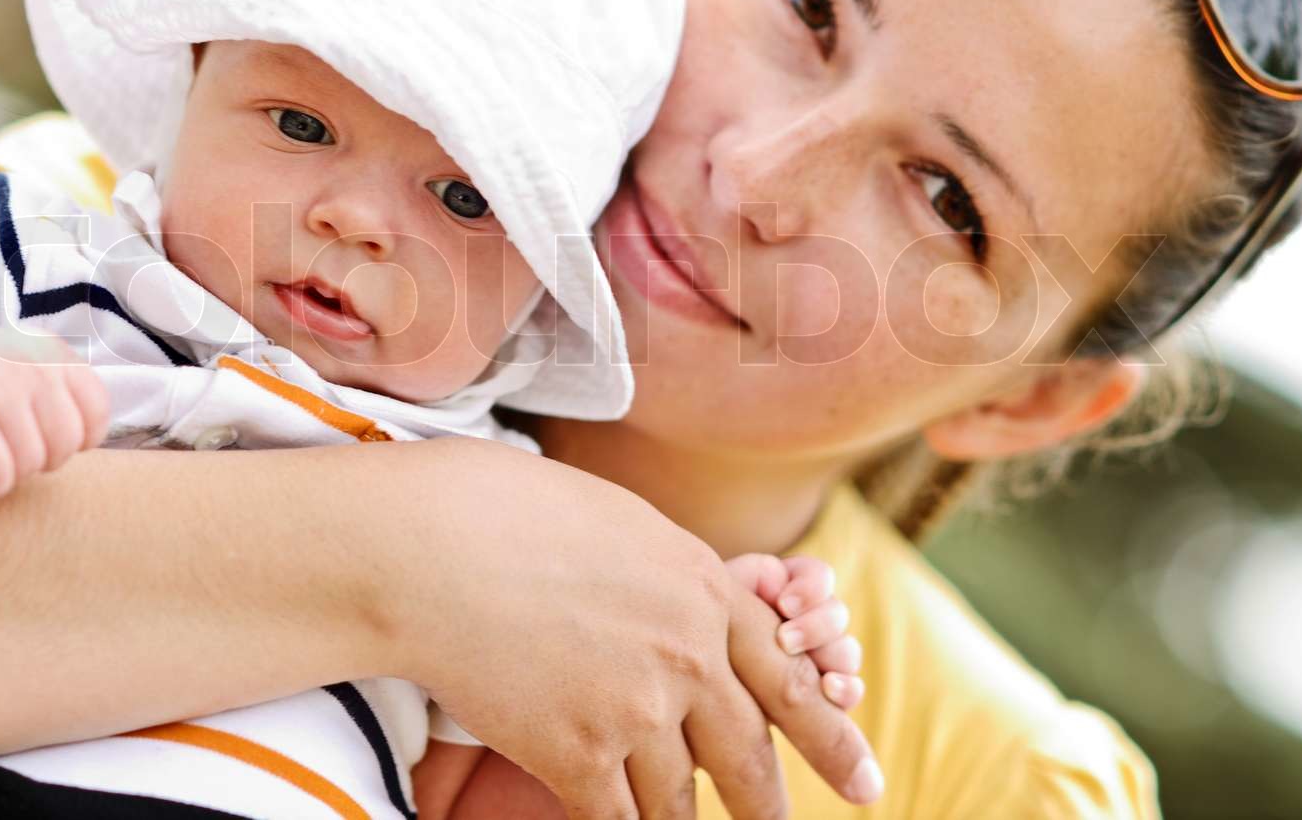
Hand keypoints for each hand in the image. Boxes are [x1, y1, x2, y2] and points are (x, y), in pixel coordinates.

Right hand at [0, 324, 109, 497]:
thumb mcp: (28, 368)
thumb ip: (66, 393)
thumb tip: (92, 439)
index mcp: (52, 354)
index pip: (96, 413)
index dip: (76, 439)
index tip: (46, 434)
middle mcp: (29, 365)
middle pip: (65, 444)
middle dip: (42, 459)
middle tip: (10, 446)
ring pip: (32, 463)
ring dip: (11, 471)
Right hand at [387, 444, 881, 818]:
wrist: (434, 544)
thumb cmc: (514, 513)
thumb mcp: (627, 528)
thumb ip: (677, 585)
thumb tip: (702, 623)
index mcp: (707, 593)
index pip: (792, 684)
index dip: (833, 742)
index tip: (868, 783)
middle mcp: (688, 659)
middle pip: (748, 759)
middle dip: (769, 805)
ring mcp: (636, 711)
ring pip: (679, 801)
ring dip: (678, 819)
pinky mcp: (575, 754)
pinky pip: (616, 819)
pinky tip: (611, 819)